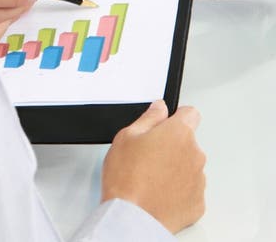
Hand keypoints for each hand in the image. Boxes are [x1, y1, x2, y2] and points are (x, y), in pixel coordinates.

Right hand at [101, 100, 205, 233]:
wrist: (131, 217)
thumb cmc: (126, 178)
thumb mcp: (127, 136)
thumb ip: (149, 118)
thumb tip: (159, 108)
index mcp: (179, 133)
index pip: (190, 113)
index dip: (177, 117)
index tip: (166, 125)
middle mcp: (195, 155)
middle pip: (188, 142)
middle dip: (172, 145)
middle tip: (149, 156)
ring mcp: (199, 181)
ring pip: (189, 166)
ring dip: (176, 168)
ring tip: (151, 177)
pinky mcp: (198, 203)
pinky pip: (190, 190)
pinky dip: (178, 190)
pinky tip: (159, 193)